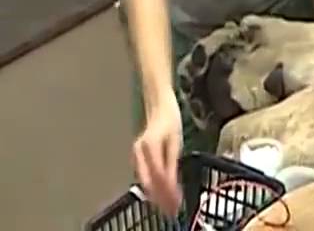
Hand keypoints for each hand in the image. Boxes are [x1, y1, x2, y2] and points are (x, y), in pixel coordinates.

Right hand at [133, 95, 182, 215]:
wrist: (159, 106)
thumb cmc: (170, 120)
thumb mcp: (175, 141)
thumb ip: (171, 162)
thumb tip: (171, 183)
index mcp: (149, 148)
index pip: (157, 176)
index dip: (166, 192)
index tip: (176, 202)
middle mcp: (139, 153)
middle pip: (148, 182)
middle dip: (160, 198)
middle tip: (172, 209)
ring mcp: (136, 155)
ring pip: (145, 181)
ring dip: (157, 194)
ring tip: (169, 205)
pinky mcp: (138, 157)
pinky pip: (144, 175)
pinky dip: (153, 186)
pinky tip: (161, 193)